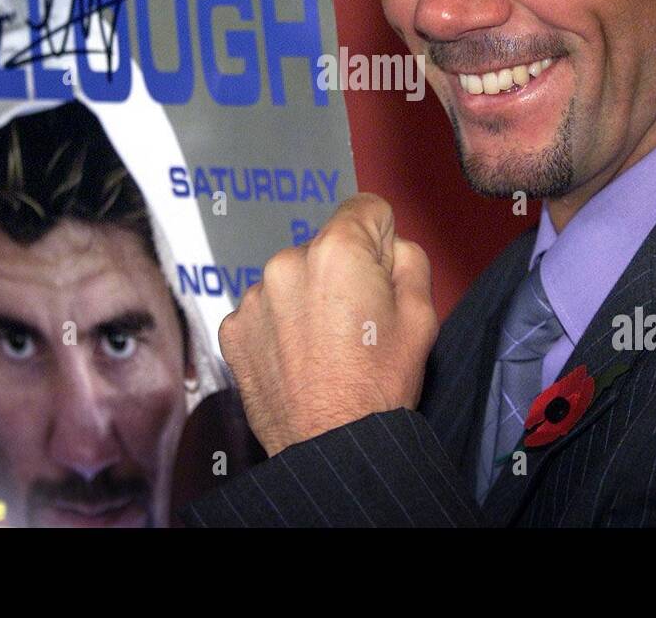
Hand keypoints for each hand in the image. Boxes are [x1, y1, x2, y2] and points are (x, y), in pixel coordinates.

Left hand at [218, 193, 437, 455]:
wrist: (332, 448)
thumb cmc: (379, 384)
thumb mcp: (422, 314)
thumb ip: (408, 258)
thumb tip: (388, 245)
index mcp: (338, 251)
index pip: (364, 208)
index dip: (381, 239)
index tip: (381, 274)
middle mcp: (287, 261)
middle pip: (325, 246)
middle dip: (342, 272)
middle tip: (357, 323)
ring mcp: (254, 295)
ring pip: (293, 277)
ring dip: (307, 298)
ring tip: (325, 346)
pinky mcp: (233, 328)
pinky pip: (265, 309)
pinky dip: (280, 326)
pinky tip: (298, 358)